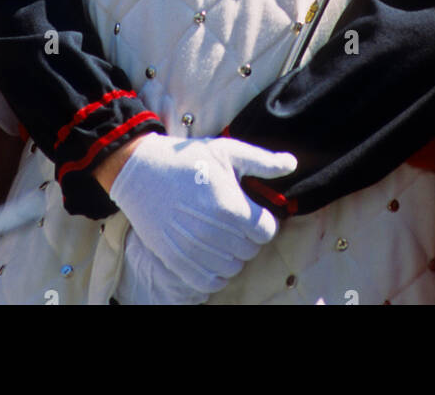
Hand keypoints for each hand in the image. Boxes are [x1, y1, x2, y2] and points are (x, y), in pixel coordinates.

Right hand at [108, 134, 296, 292]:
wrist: (142, 170)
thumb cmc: (188, 160)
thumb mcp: (227, 152)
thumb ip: (262, 162)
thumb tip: (292, 163)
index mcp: (231, 207)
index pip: (267, 231)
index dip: (262, 220)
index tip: (250, 211)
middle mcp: (215, 233)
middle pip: (251, 250)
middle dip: (247, 235)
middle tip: (232, 219)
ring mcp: (195, 250)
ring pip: (233, 268)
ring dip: (232, 254)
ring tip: (219, 233)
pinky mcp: (178, 261)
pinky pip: (210, 282)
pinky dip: (215, 273)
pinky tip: (210, 253)